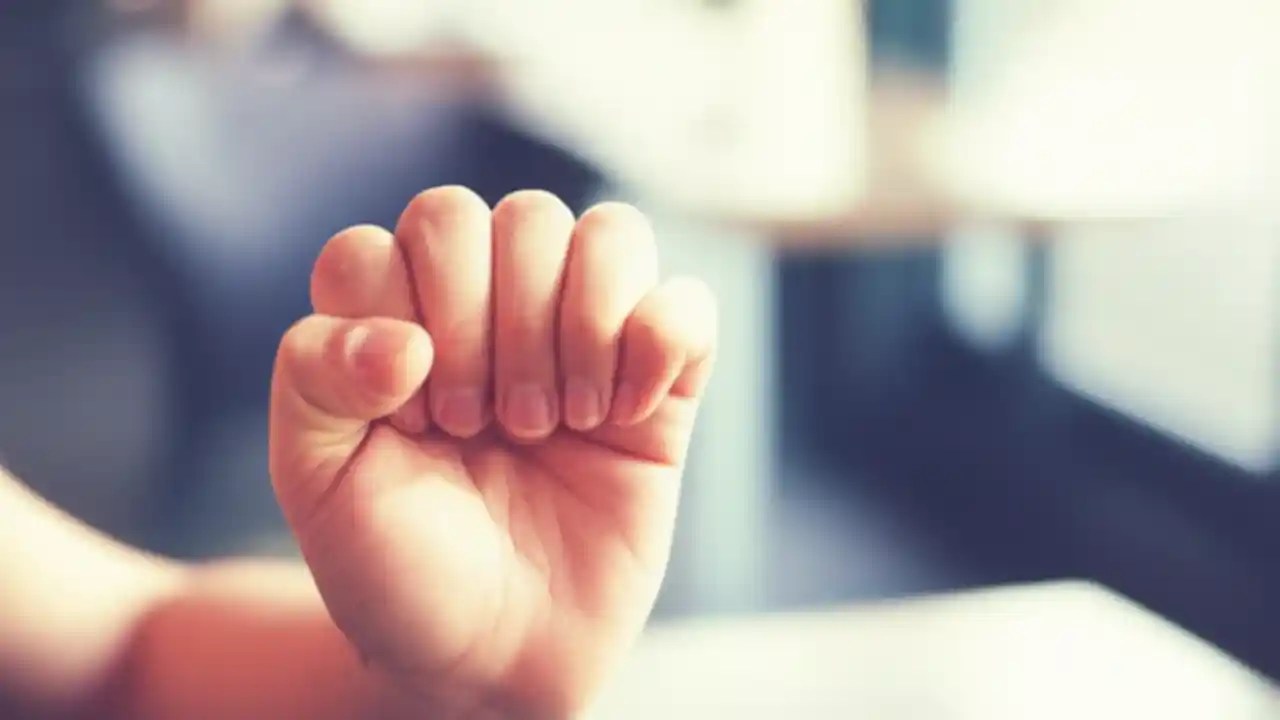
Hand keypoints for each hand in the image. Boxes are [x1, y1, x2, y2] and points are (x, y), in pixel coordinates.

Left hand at [268, 187, 715, 717]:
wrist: (491, 659)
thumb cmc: (397, 568)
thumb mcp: (316, 478)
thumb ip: (316, 376)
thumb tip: (404, 336)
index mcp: (410, 313)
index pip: (416, 229)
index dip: (415, 310)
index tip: (412, 417)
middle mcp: (499, 310)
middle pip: (518, 216)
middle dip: (498, 326)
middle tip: (482, 425)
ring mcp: (585, 342)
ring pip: (607, 233)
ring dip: (578, 326)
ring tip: (555, 421)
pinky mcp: (661, 387)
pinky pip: (687, 304)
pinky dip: (660, 340)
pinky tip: (626, 413)